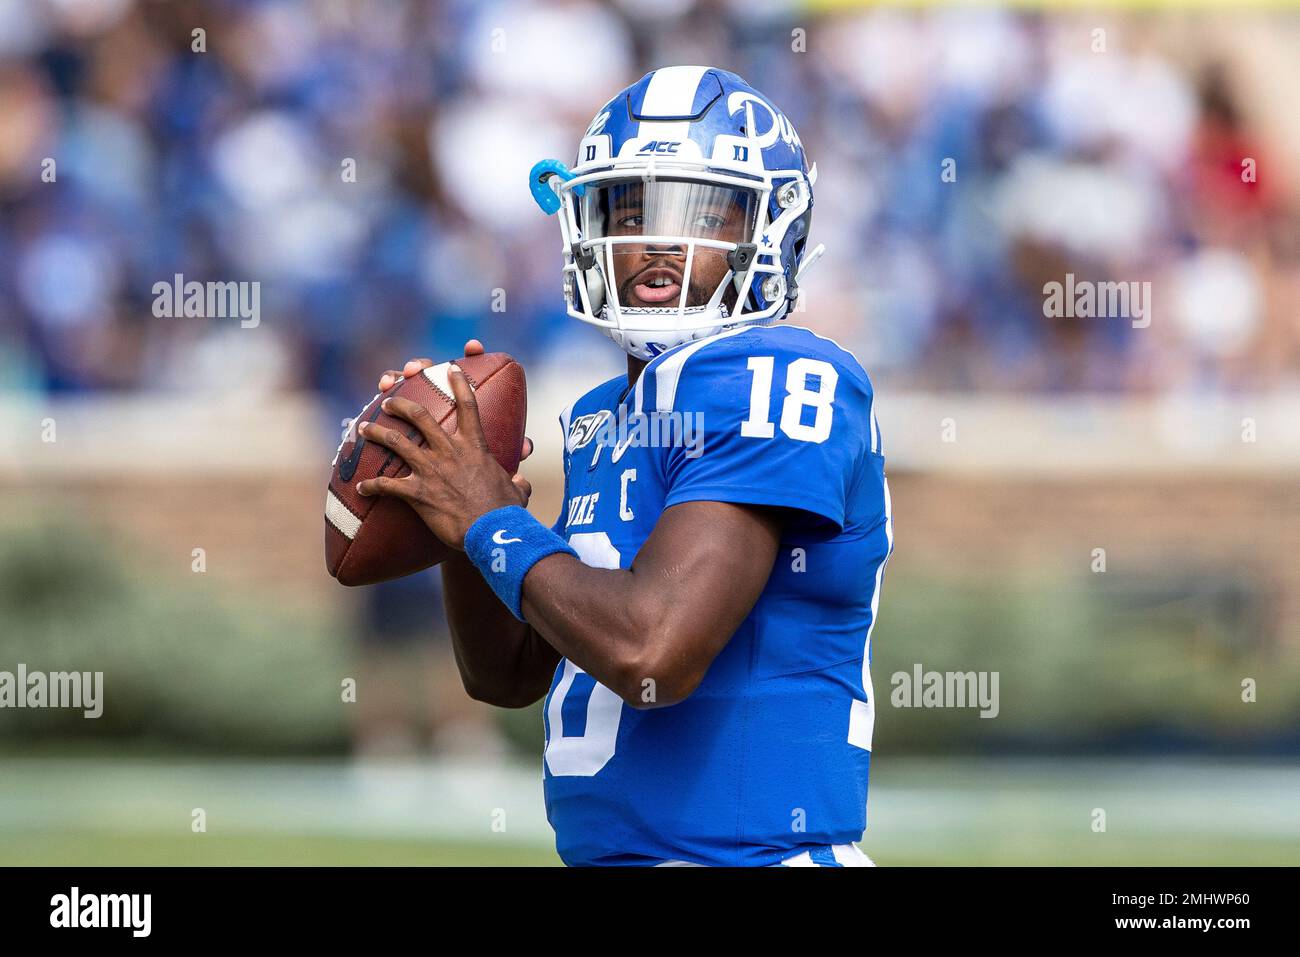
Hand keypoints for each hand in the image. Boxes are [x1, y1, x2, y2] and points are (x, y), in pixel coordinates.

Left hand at [375, 339, 533, 504]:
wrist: (490, 531)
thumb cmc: (505, 511)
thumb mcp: (517, 491)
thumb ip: (517, 481)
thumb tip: (522, 481)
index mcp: (475, 446)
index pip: (468, 405)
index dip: (459, 383)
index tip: (451, 368)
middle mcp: (449, 452)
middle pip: (419, 416)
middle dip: (400, 404)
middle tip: (388, 401)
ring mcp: (430, 470)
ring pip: (396, 441)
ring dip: (376, 432)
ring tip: (362, 427)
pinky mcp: (417, 493)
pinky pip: (386, 485)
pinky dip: (371, 485)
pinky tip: (359, 487)